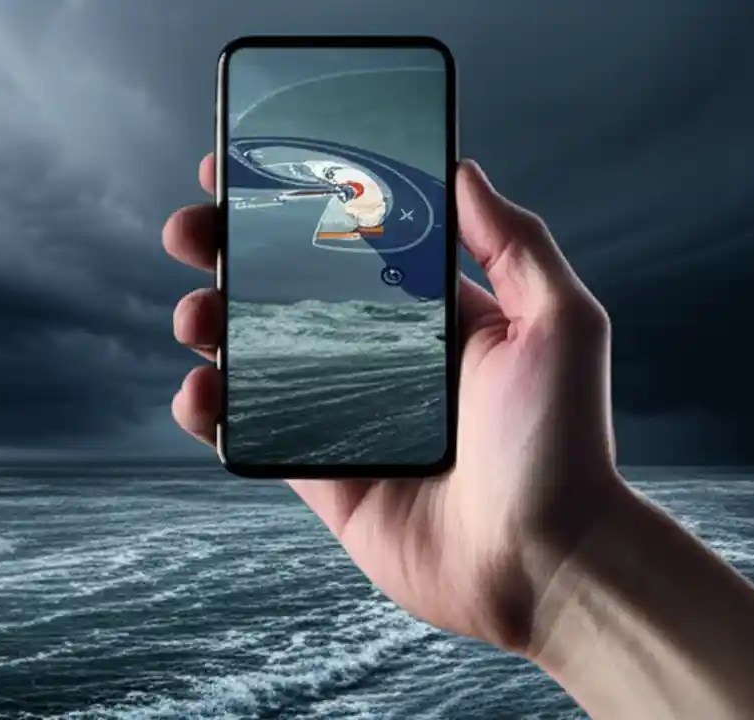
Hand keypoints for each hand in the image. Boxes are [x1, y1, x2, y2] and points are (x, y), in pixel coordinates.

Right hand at [163, 153, 623, 653]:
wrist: (544, 561)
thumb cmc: (563, 444)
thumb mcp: (559, 323)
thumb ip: (514, 244)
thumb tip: (463, 169)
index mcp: (424, 316)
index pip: (343, 242)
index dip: (291, 205)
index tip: (239, 170)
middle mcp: (375, 357)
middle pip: (279, 290)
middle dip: (225, 253)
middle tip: (190, 230)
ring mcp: (340, 414)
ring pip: (250, 354)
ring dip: (206, 323)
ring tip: (195, 314)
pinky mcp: (316, 473)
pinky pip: (246, 432)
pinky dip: (209, 410)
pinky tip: (200, 391)